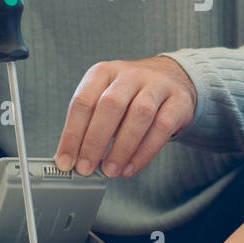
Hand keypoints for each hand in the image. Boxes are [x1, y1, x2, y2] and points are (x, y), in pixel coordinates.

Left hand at [54, 57, 197, 178]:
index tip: (66, 161)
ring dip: (122, 148)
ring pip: (139, 115)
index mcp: (103, 72)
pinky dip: (144, 152)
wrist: (170, 79)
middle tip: (85, 168)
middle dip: (95, 141)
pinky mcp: (178, 101)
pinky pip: (161, 127)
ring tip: (110, 170)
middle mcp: (129, 75)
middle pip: (110, 105)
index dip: (72, 134)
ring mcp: (156, 85)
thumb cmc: (129, 96)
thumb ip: (89, 124)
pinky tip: (131, 167)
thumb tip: (73, 158)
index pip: (83, 101)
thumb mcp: (105, 98)